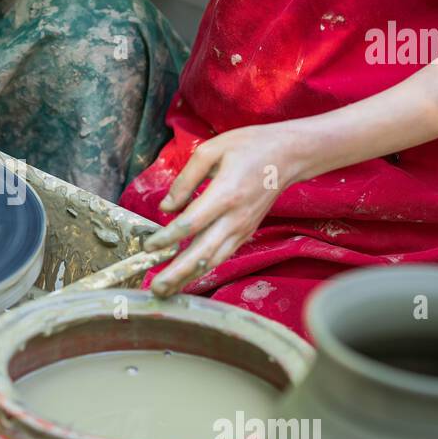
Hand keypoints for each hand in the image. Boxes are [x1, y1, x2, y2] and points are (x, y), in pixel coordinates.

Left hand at [143, 123, 311, 296]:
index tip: (148, 247)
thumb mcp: (212, 150)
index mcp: (226, 194)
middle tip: (155, 288)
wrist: (289, 155)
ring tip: (166, 291)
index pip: (191, 223)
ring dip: (188, 277)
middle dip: (177, 272)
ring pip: (214, 260)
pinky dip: (203, 269)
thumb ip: (185, 179)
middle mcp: (236, 217)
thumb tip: (166, 207)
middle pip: (203, 252)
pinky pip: (222, 255)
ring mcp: (243, 228)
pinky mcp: (246, 232)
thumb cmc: (248, 147)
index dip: (168, 238)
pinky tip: (185, 277)